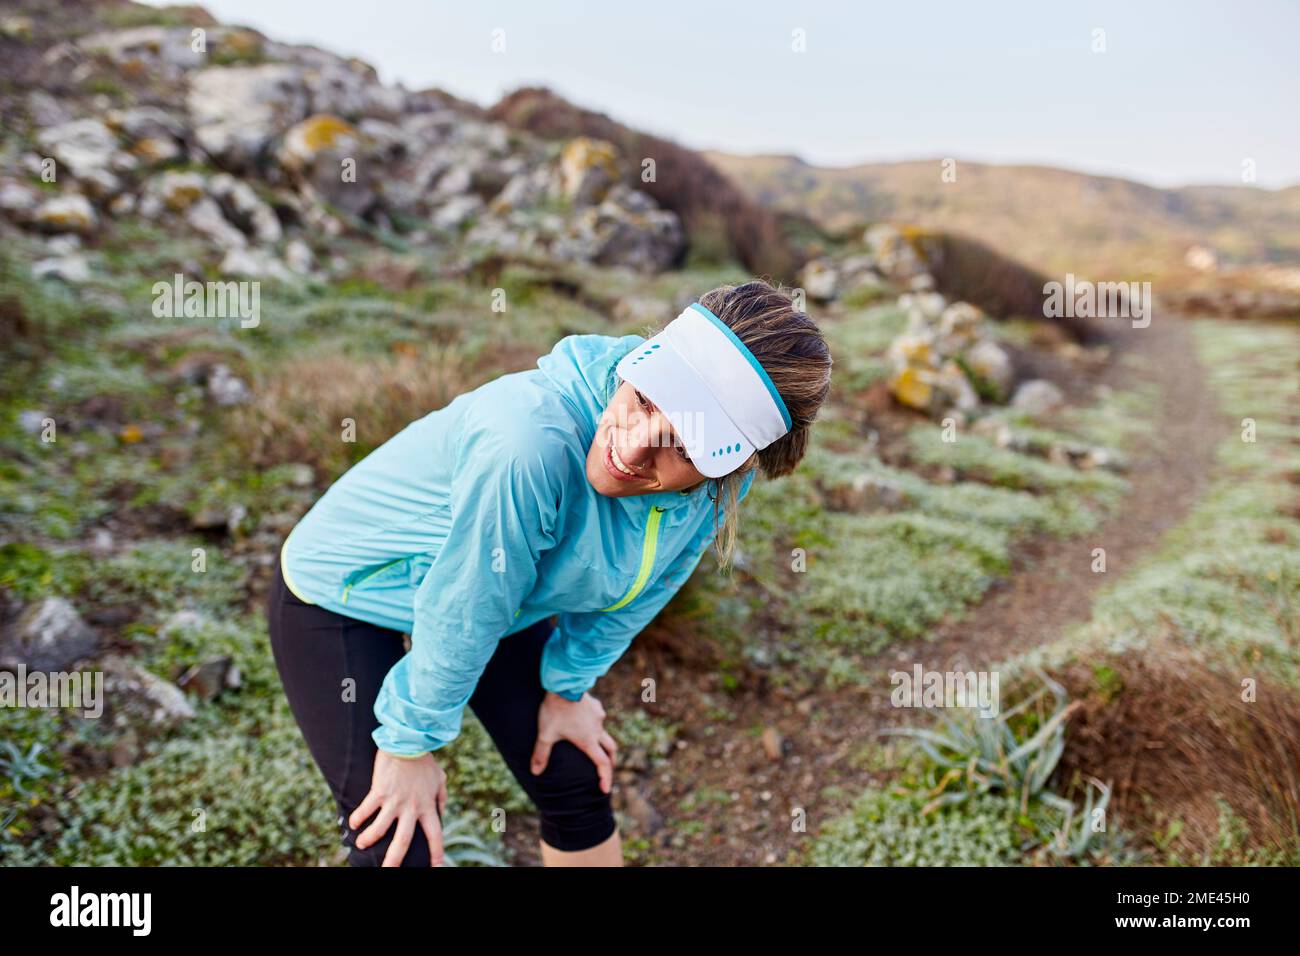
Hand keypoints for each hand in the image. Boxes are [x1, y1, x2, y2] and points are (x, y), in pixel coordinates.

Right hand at [349, 750, 447, 866]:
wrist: (408, 741)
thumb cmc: (424, 760)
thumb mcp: (439, 778)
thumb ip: (440, 797)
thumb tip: (441, 812)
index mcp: (427, 806)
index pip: (435, 834)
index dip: (436, 852)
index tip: (436, 865)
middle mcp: (411, 807)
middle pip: (403, 841)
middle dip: (395, 860)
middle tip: (387, 872)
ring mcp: (394, 800)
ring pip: (380, 829)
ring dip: (369, 839)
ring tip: (361, 845)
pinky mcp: (379, 791)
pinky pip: (366, 809)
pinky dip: (358, 818)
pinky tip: (353, 824)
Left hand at [531, 691, 617, 793]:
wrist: (564, 685)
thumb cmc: (555, 711)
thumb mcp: (545, 734)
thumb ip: (541, 754)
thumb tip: (535, 772)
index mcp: (588, 741)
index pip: (602, 764)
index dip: (605, 778)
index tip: (606, 789)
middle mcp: (597, 730)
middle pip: (611, 749)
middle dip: (610, 761)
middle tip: (606, 769)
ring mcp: (598, 716)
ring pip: (604, 732)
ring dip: (602, 740)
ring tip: (593, 743)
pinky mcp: (595, 705)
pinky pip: (598, 717)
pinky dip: (594, 723)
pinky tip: (585, 719)